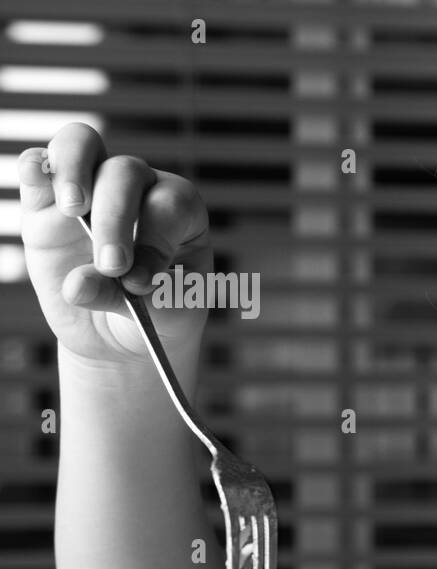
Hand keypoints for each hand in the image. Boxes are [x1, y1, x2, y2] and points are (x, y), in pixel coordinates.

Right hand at [17, 122, 213, 367]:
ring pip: (82, 145)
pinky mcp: (46, 204)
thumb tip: (77, 284)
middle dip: (116, 219)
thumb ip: (123, 298)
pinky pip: (38, 168)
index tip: (140, 280)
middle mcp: (139, 189)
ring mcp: (90, 189)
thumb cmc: (157, 315)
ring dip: (74, 169)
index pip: (171, 204)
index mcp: (180, 211)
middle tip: (111, 266)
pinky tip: (36, 176)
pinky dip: (34, 166)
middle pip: (126, 172)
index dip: (156, 238)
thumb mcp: (160, 315)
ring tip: (73, 209)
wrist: (123, 333)